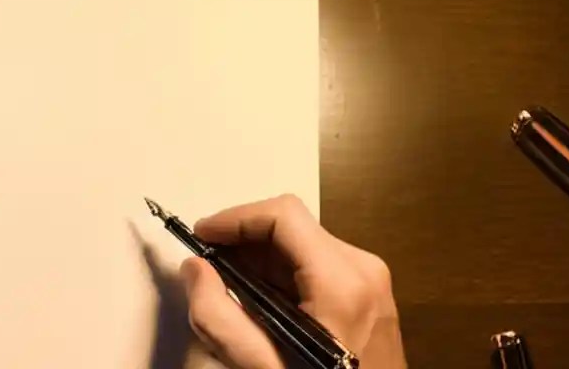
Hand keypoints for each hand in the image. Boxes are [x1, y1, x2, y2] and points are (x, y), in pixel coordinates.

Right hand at [180, 195, 406, 368]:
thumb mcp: (261, 367)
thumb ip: (218, 318)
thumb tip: (195, 268)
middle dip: (244, 241)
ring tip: (231, 290)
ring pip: (303, 243)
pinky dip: (283, 273)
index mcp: (341, 282)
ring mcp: (372, 281)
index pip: (283, 215)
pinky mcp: (371, 294)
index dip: (235, 218)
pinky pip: (319, 264)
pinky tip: (263, 303)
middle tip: (209, 267)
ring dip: (261, 258)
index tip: (200, 236)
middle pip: (292, 227)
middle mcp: (363, 270)